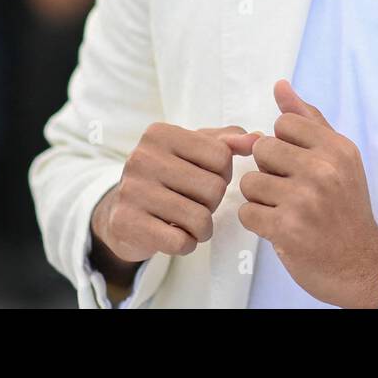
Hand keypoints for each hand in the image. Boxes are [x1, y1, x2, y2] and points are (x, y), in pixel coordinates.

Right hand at [95, 123, 260, 267]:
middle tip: (195, 203)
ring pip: (199, 218)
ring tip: (190, 223)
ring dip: (203, 228)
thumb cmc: (167, 177)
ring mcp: (131, 191)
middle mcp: (141, 157)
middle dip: (213, 202)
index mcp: (160, 134)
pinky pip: (180, 242)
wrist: (121, 214)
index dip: (223, 174)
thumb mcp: (193, 150)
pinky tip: (176, 236)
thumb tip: (257, 140)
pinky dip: (187, 244)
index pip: (221, 156)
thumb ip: (227, 141)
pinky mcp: (127, 223)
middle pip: (213, 188)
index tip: (205, 178)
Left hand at [238, 80, 377, 307]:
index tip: (299, 165)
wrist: (360, 264)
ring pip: (250, 182)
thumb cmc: (345, 208)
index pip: (285, 123)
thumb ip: (308, 120)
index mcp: (337, 148)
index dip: (284, 144)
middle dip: (268, 170)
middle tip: (290, 189)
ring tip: (284, 209)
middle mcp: (324, 169)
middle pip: (262, 148)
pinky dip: (257, 222)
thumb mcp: (338, 159)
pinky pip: (247, 212)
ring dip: (260, 199)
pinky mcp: (287, 228)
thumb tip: (280, 86)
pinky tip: (279, 227)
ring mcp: (305, 199)